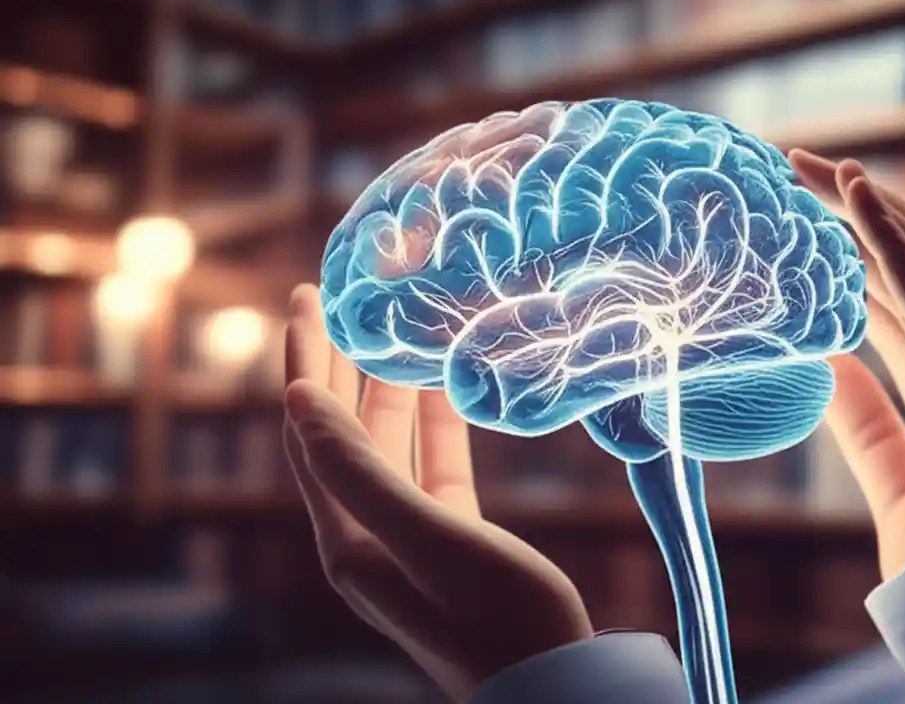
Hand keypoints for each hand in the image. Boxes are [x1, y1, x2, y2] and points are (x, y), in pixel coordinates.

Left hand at [282, 285, 592, 700]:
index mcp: (348, 537)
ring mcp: (411, 537)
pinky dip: (435, 424)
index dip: (305, 362)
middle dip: (334, 364)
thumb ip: (360, 471)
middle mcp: (367, 535)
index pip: (309, 431)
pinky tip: (446, 386)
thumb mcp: (429, 537)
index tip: (307, 297)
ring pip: (388, 445)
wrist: (551, 678)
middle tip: (333, 296)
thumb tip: (296, 402)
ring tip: (388, 329)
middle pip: (340, 432)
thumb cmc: (496, 614)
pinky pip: (433, 467)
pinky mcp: (453, 539)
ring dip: (385, 387)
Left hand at [789, 150, 904, 579]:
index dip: (867, 250)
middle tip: (798, 170)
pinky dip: (892, 238)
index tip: (813, 218)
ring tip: (808, 168)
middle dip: (863, 211)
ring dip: (869, 209)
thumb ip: (865, 416)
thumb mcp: (892, 473)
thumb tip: (821, 363)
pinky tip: (853, 196)